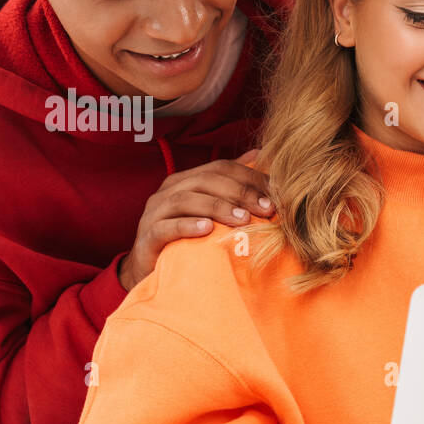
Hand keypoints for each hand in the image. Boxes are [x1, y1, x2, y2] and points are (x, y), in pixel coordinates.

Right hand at [118, 149, 274, 291]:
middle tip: (266, 209)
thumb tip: (259, 154)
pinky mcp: (147, 238)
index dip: (250, 177)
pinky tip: (207, 229)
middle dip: (240, 193)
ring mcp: (154, 213)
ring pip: (185, 200)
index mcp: (186, 180)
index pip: (221, 167)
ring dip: (217, 207)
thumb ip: (233, 184)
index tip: (277, 194)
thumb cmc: (190, 239)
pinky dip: (187, 226)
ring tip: (244, 220)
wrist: (153, 269)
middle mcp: (168, 191)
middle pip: (205, 180)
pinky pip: (165, 227)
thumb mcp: (213, 211)